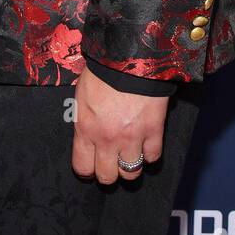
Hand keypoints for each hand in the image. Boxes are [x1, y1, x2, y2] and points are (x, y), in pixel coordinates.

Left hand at [71, 66, 168, 183]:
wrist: (128, 58)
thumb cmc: (101, 73)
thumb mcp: (81, 97)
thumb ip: (84, 121)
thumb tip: (86, 136)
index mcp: (85, 129)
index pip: (82, 167)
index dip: (87, 170)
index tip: (91, 166)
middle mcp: (107, 139)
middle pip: (108, 176)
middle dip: (109, 173)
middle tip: (111, 162)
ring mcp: (132, 137)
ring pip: (131, 173)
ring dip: (130, 166)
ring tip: (129, 155)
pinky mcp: (153, 131)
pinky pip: (152, 156)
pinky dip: (149, 153)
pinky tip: (146, 144)